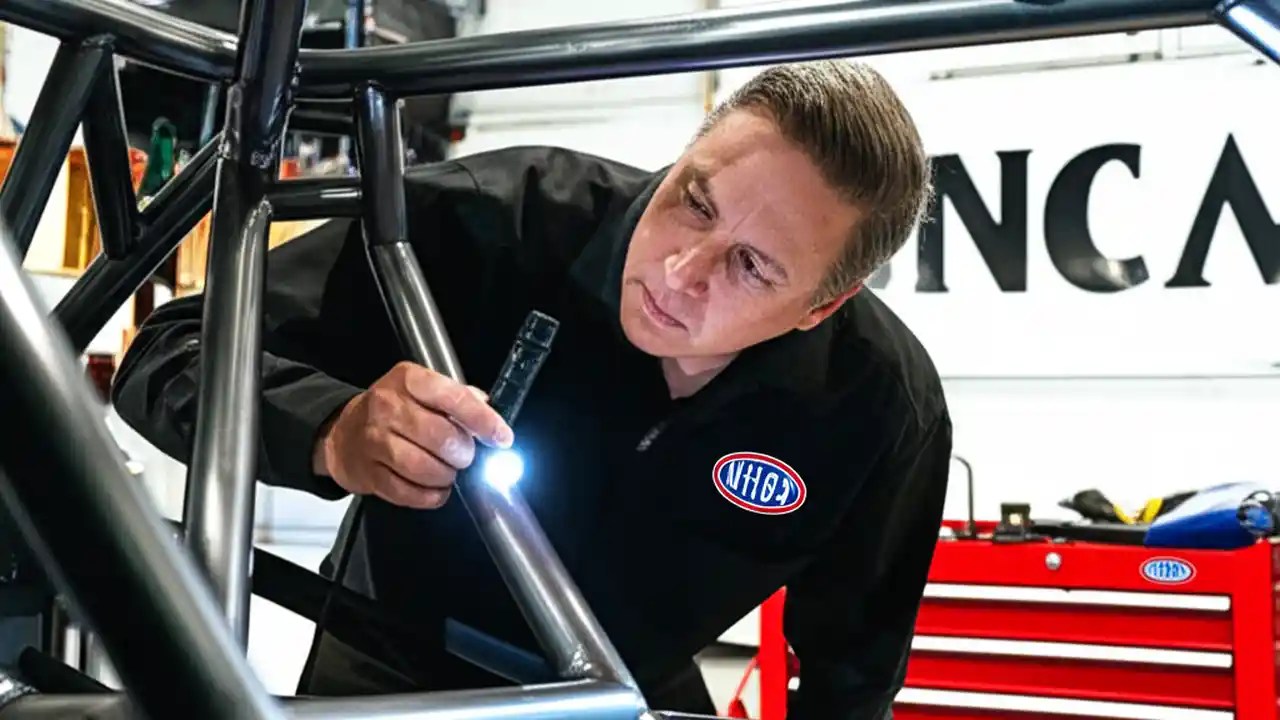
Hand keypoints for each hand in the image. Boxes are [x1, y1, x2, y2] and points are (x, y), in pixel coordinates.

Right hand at [312, 361, 512, 508]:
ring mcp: (375, 441)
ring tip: (448, 471)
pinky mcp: (369, 474)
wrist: (342, 434)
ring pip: (425, 468)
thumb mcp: (423, 389)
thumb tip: (491, 413)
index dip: (483, 422)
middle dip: (464, 453)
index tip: (502, 438)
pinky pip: (409, 493)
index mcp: (409, 380)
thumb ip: (459, 397)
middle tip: (465, 455)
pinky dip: (430, 496)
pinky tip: (434, 487)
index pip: (454, 399)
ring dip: (447, 476)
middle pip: (442, 438)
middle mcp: (388, 407)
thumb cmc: (393, 410)